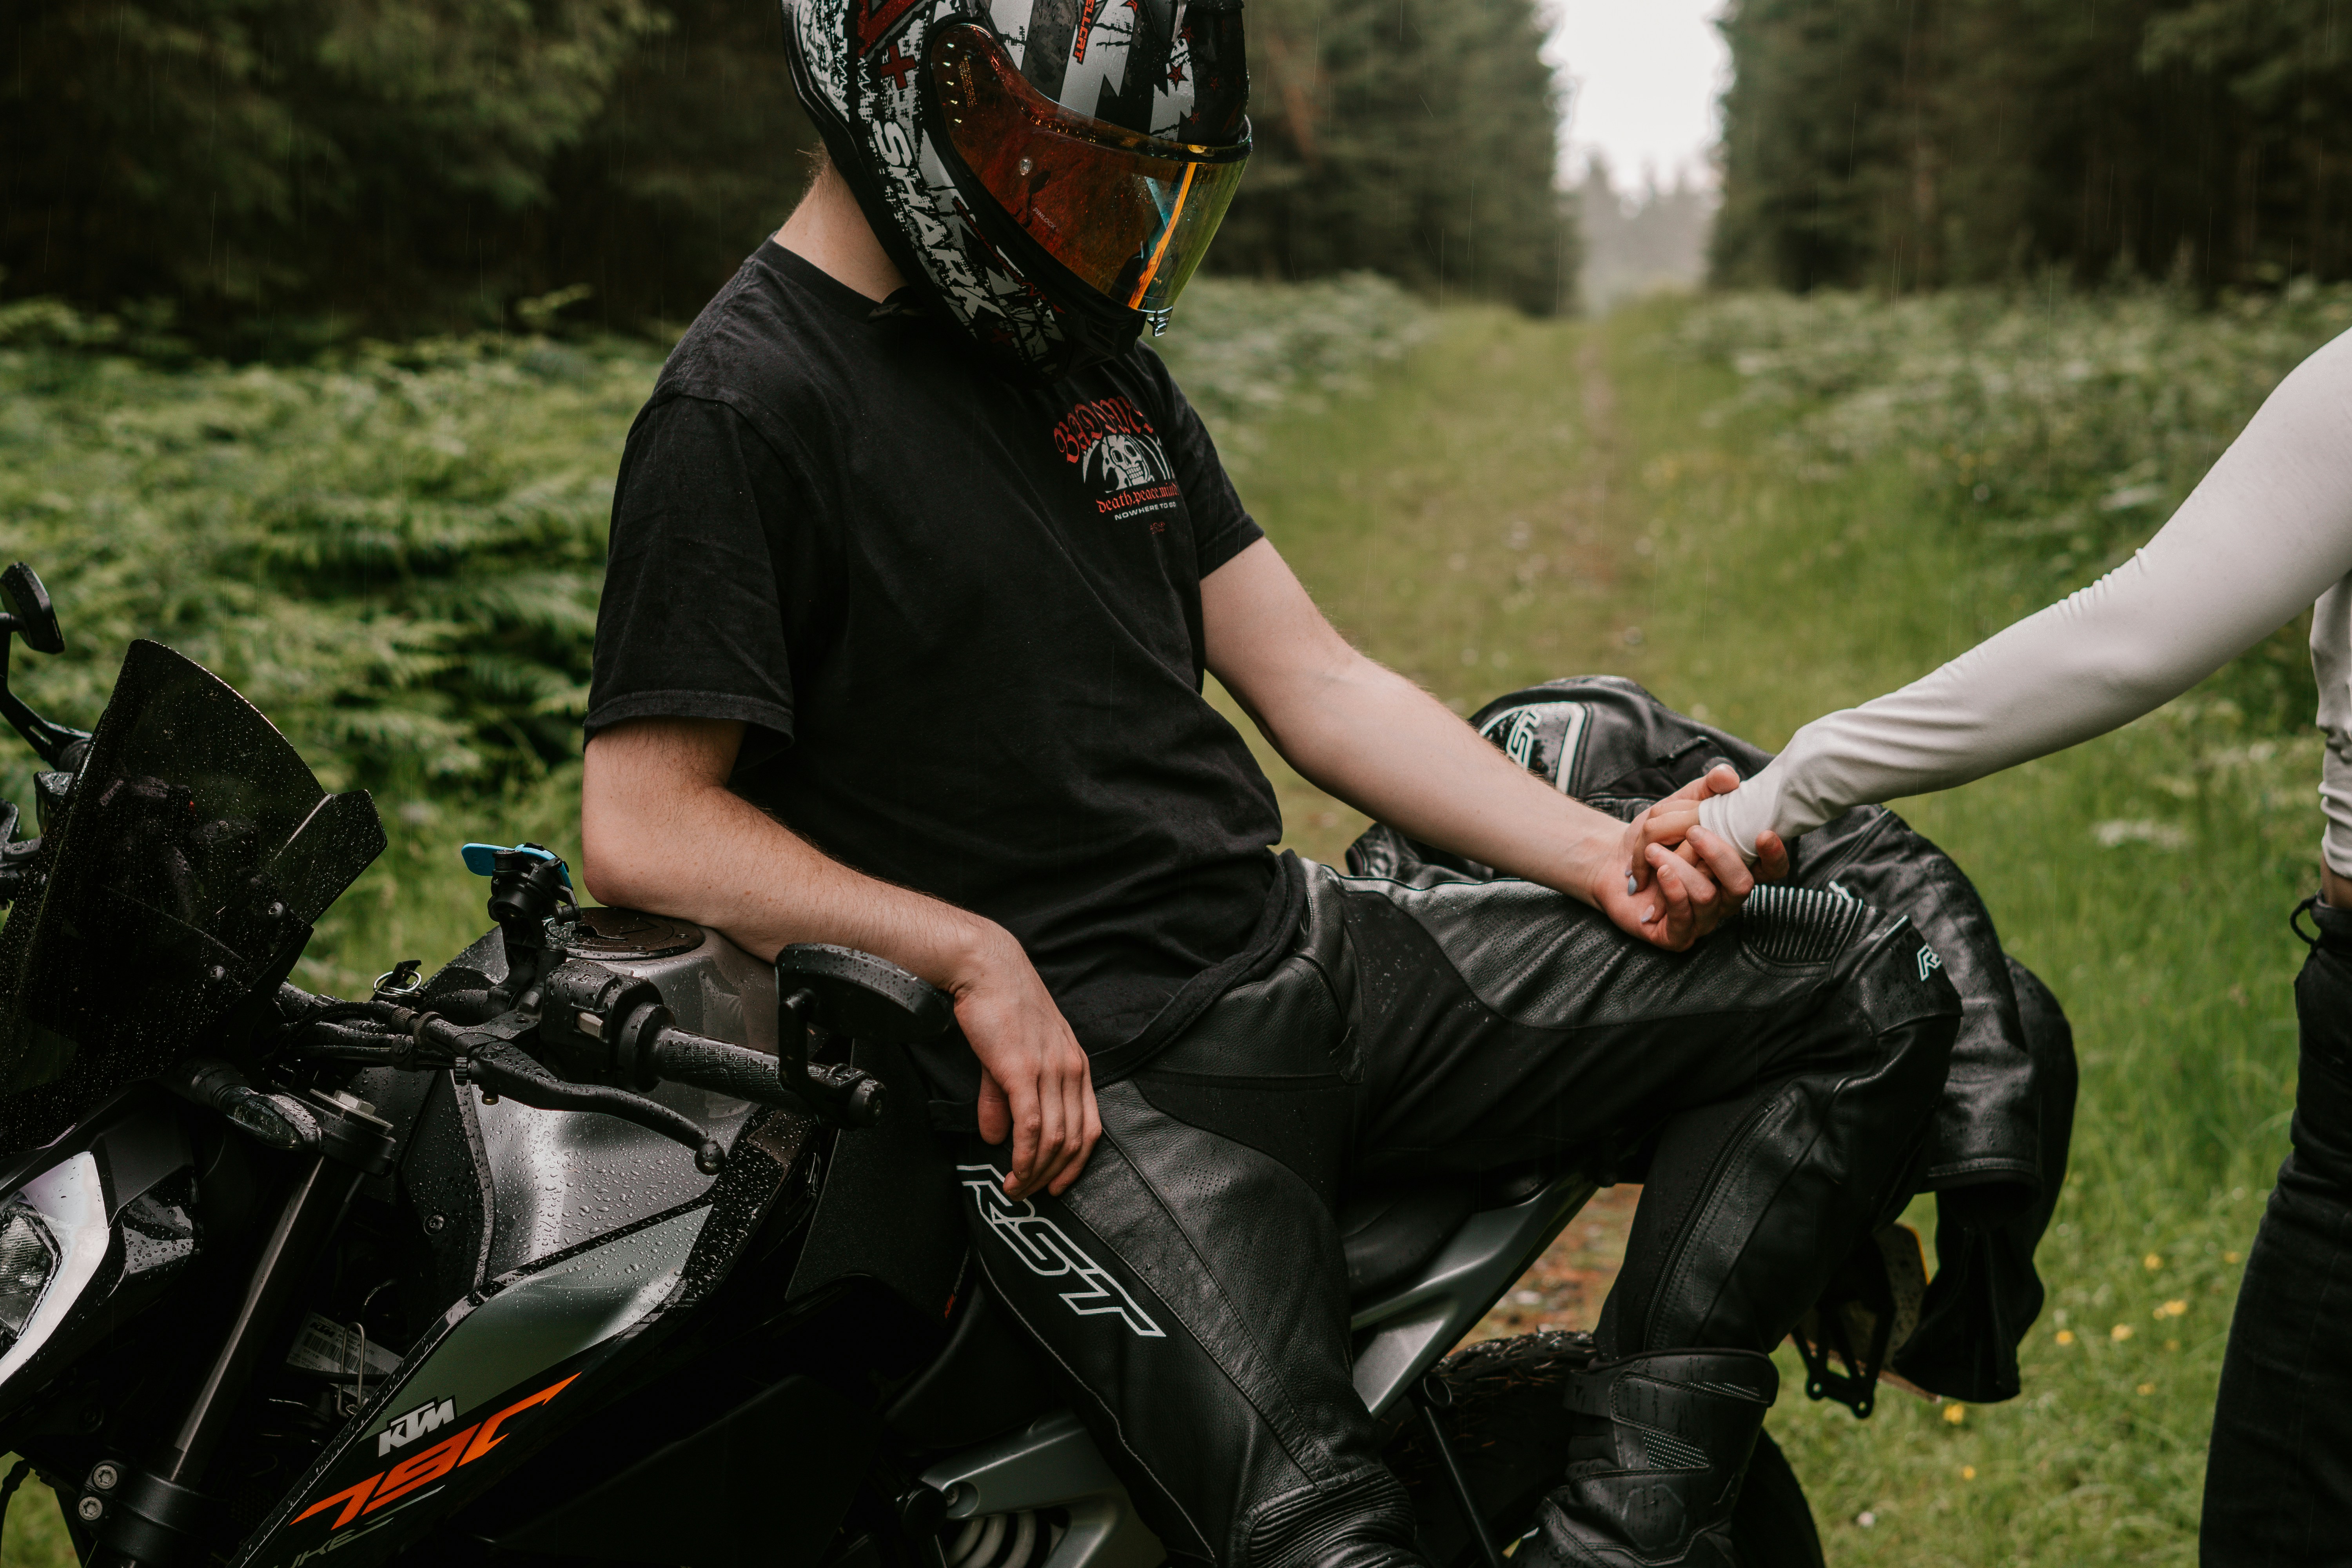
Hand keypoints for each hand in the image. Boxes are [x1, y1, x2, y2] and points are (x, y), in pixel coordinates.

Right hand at [951, 927, 1101, 1199]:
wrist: (985, 969)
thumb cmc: (999, 1007)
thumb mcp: (1008, 1058)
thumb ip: (1003, 1101)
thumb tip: (995, 1137)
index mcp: (1075, 1066)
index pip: (1090, 1127)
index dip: (1076, 1163)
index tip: (1057, 1185)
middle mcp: (1071, 1070)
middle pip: (1074, 1141)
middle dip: (1053, 1176)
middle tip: (1029, 1195)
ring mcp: (1050, 1070)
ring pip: (1054, 1140)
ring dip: (1035, 1173)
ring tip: (1015, 1188)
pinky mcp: (1023, 1071)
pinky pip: (1031, 1127)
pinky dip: (1024, 1157)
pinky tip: (1012, 1171)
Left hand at [1605, 766, 1789, 948]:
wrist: (1612, 862)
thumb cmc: (1652, 838)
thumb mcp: (1677, 807)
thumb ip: (1705, 790)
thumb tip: (1729, 777)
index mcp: (1735, 866)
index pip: (1772, 870)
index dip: (1775, 856)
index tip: (1764, 832)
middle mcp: (1725, 896)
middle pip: (1742, 884)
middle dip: (1719, 854)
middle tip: (1691, 831)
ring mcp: (1703, 918)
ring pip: (1709, 896)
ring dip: (1679, 867)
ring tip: (1651, 850)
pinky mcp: (1676, 935)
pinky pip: (1684, 917)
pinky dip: (1671, 889)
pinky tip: (1655, 872)